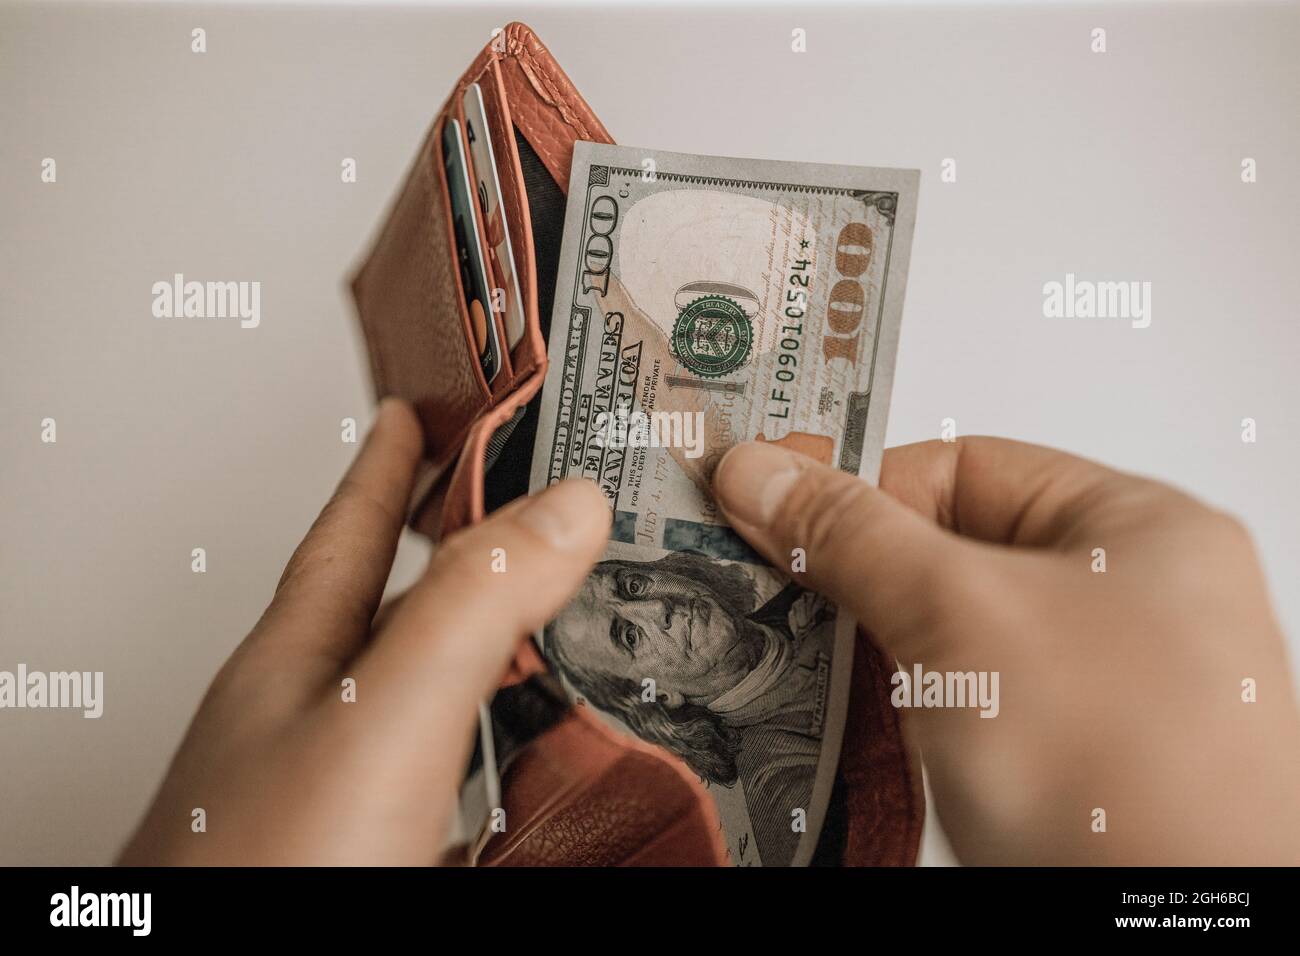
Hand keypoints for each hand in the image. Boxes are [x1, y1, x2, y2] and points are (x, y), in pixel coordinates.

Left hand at [118, 399, 609, 864]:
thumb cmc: (262, 882)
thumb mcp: (379, 718)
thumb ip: (472, 604)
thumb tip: (565, 504)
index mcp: (296, 666)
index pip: (348, 532)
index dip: (388, 464)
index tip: (418, 407)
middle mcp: (312, 728)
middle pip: (392, 610)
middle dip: (458, 550)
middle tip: (522, 505)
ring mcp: (344, 804)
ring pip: (434, 705)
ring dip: (498, 659)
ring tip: (560, 624)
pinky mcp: (381, 865)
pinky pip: (459, 790)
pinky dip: (513, 763)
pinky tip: (545, 776)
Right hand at [713, 437, 1299, 864]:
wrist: (1170, 933)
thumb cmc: (1122, 771)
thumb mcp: (961, 618)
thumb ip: (852, 536)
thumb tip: (763, 474)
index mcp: (1136, 530)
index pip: (965, 469)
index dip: (863, 485)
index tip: (773, 509)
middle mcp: (1124, 602)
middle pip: (951, 552)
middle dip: (855, 574)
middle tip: (764, 583)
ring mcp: (1096, 689)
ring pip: (949, 637)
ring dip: (869, 651)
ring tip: (794, 661)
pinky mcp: (1064, 762)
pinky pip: (959, 707)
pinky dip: (897, 712)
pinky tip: (844, 726)